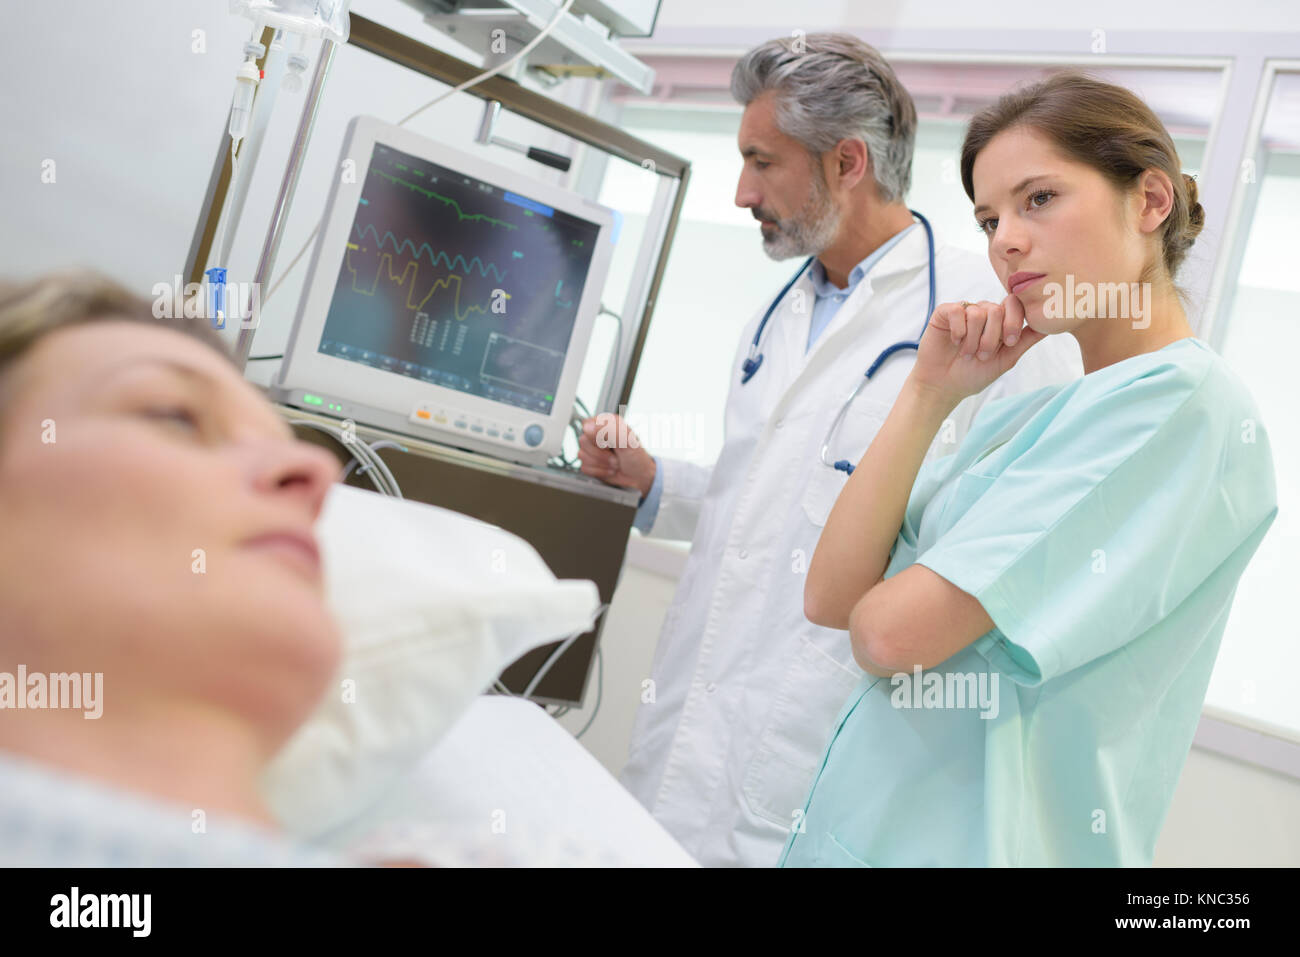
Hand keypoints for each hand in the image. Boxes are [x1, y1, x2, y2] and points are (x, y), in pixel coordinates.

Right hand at [578, 413, 656, 496]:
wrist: (639, 476)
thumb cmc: (636, 456)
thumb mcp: (627, 440)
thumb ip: (608, 430)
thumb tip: (587, 427)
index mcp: (606, 423)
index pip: (587, 424)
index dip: (596, 436)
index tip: (609, 443)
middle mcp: (597, 435)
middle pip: (583, 441)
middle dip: (601, 453)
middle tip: (616, 456)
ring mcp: (592, 450)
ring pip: (582, 455)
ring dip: (602, 463)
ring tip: (615, 463)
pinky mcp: (589, 463)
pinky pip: (584, 467)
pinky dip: (599, 471)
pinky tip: (609, 470)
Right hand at [908, 295, 1046, 402]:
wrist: (943, 386)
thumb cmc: (972, 375)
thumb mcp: (1005, 360)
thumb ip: (1025, 341)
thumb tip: (1049, 326)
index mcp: (999, 322)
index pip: (1014, 305)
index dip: (1014, 321)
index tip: (1009, 342)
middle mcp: (983, 313)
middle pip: (997, 310)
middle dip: (992, 337)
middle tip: (982, 355)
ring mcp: (964, 311)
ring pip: (978, 312)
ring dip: (973, 339)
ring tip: (967, 354)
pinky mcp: (945, 312)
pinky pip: (958, 311)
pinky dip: (959, 331)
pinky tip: (955, 342)